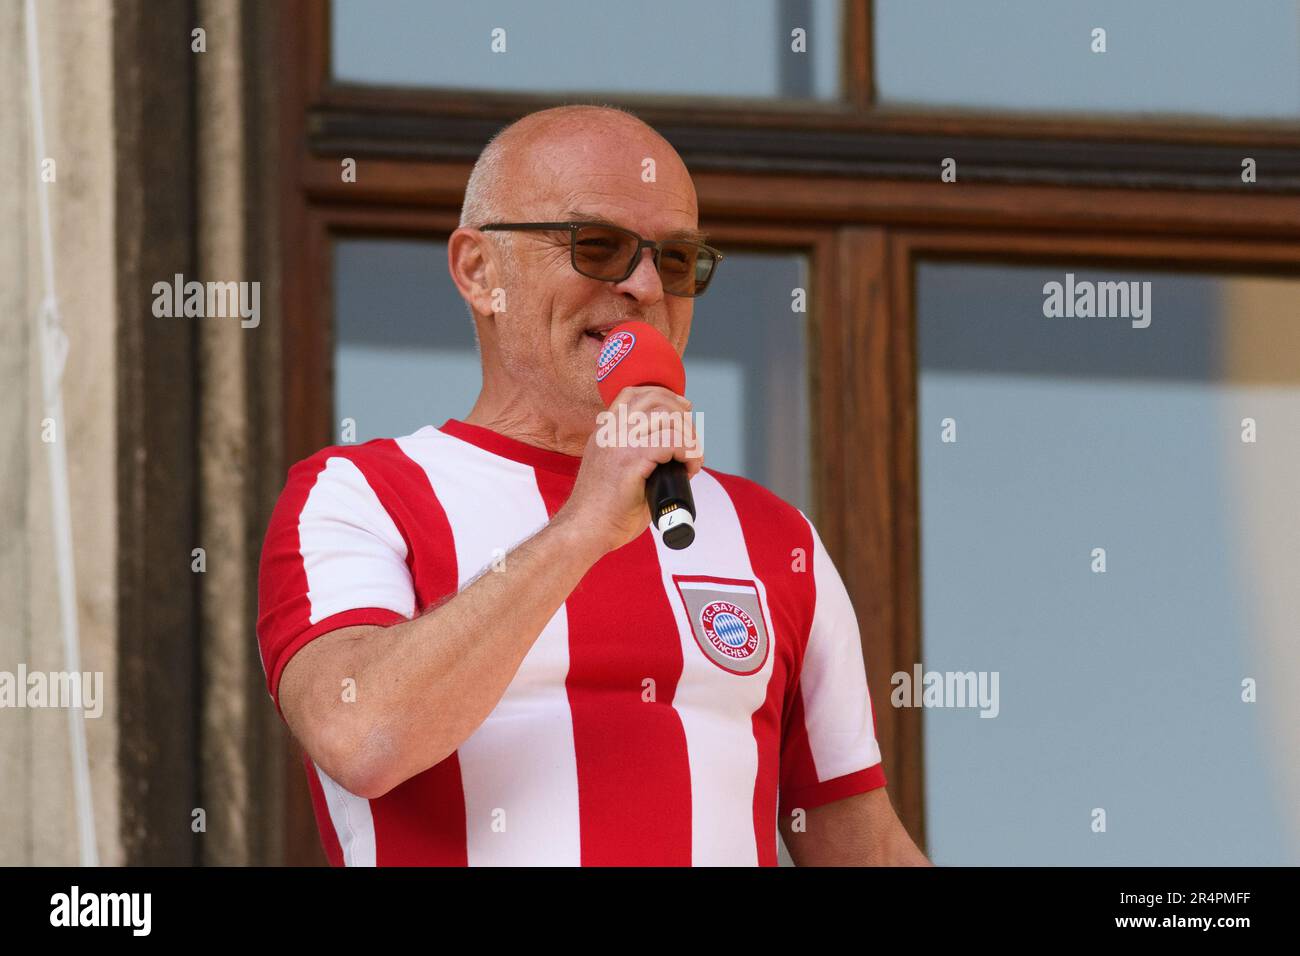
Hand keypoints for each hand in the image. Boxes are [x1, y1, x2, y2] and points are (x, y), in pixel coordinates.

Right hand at [554, 386, 702, 556]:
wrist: (585, 529)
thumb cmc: (603, 509)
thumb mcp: (614, 469)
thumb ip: (634, 454)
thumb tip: (670, 455)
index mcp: (604, 431)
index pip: (633, 393)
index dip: (664, 395)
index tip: (683, 408)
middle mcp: (610, 432)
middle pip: (655, 399)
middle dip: (682, 416)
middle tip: (691, 440)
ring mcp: (619, 444)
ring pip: (666, 417)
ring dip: (688, 435)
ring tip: (692, 456)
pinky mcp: (630, 462)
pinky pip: (670, 443)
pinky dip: (688, 452)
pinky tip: (690, 467)